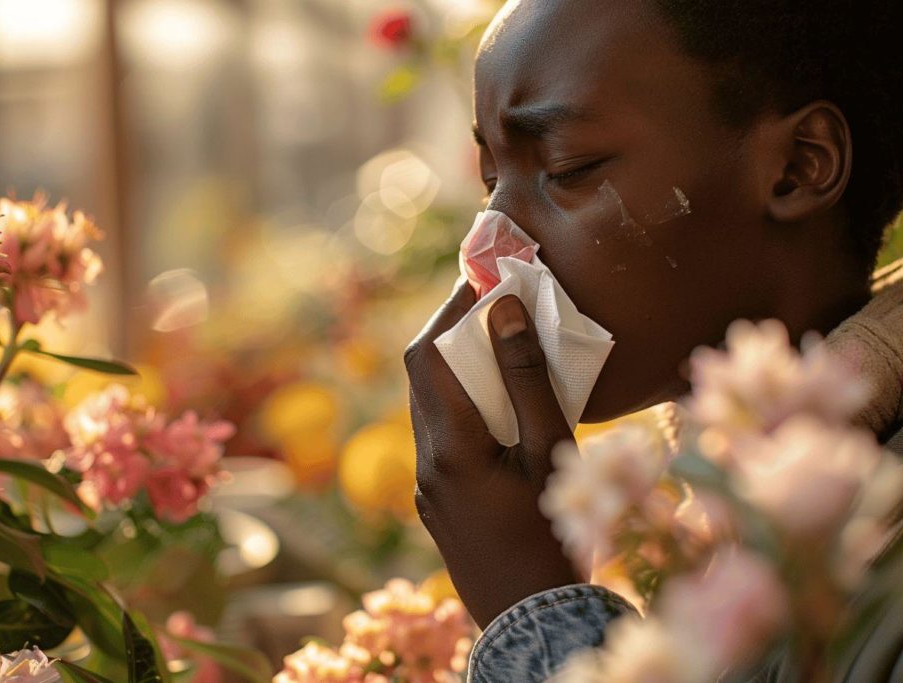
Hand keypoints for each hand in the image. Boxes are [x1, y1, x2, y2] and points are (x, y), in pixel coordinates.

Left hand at [406, 281, 579, 628]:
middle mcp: (425, 464)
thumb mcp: (550, 452)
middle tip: (496, 311)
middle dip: (453, 337)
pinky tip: (501, 412)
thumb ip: (527, 378)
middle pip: (423, 379)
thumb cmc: (553, 535)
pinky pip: (439, 440)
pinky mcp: (436, 504)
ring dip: (458, 375)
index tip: (483, 280)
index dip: (450, 311)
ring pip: (429, 410)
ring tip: (504, 354)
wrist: (532, 621)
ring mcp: (426, 487)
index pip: (428, 356)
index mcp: (449, 447)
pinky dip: (462, 410)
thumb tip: (505, 308)